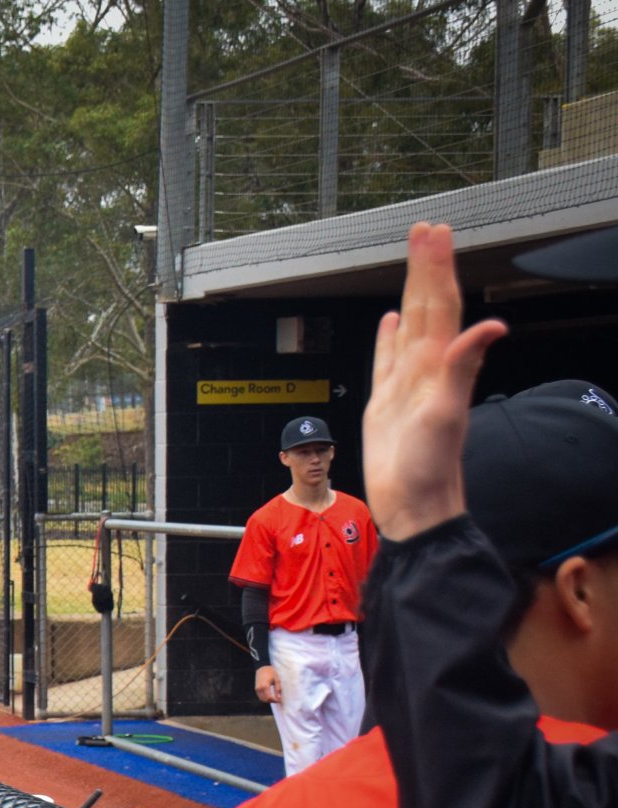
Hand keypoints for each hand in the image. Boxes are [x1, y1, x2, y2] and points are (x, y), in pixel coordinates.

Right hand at [256, 665, 282, 704]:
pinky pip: (260, 696)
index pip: (269, 697)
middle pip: (265, 699)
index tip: (280, 700)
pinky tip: (269, 696)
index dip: (275, 700)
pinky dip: (264, 698)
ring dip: (268, 700)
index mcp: (265, 686)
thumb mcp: (276, 680)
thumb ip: (277, 689)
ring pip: (262, 699)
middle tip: (278, 700)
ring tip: (274, 698)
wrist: (262, 667)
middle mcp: (260, 688)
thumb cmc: (271, 672)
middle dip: (272, 701)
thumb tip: (279, 697)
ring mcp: (257, 689)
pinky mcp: (256, 688)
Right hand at [363, 223, 509, 540]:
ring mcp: (406, 383)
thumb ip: (464, 366)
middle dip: (426, 266)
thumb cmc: (430, 468)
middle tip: (424, 230)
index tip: (435, 234)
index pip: (442, 304)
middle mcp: (426, 368)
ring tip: (412, 261)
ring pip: (410, 324)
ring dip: (411, 290)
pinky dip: (388, 337)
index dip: (439, 268)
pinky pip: (387, 359)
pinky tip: (390, 321)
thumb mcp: (448, 413)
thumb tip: (492, 325)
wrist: (414, 505)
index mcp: (439, 365)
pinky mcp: (386, 402)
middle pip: (428, 305)